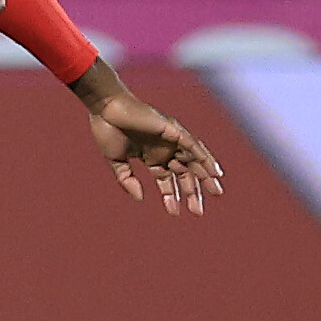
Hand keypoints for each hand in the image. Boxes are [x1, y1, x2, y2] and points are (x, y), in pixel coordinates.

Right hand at [71, 70, 225, 215]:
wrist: (105, 107)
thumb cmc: (107, 129)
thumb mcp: (117, 161)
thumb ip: (127, 180)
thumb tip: (141, 198)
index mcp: (151, 157)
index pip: (166, 180)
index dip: (171, 197)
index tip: (175, 213)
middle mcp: (164, 150)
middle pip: (184, 174)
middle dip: (192, 192)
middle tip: (198, 212)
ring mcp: (170, 141)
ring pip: (193, 161)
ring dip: (205, 177)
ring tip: (215, 193)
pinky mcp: (173, 130)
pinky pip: (193, 146)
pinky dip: (205, 158)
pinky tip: (214, 172)